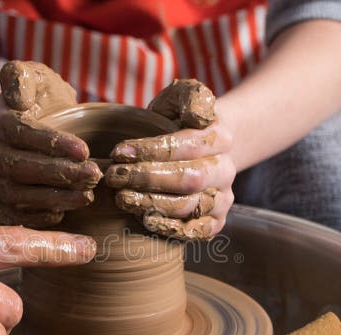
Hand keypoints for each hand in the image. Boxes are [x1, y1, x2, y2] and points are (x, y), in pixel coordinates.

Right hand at [0, 61, 102, 226]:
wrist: (25, 131)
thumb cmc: (38, 102)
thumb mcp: (35, 79)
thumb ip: (23, 77)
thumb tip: (16, 94)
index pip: (19, 132)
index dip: (52, 143)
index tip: (84, 151)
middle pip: (19, 167)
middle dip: (59, 174)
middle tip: (93, 176)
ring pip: (16, 195)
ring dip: (54, 198)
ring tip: (86, 195)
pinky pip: (11, 218)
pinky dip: (37, 218)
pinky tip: (63, 213)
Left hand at [104, 79, 234, 239]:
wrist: (202, 149)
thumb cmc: (180, 121)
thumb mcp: (182, 98)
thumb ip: (190, 96)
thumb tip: (199, 114)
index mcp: (220, 137)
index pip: (185, 145)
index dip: (150, 150)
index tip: (118, 152)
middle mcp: (226, 170)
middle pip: (188, 179)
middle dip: (147, 179)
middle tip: (114, 177)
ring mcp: (223, 198)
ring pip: (189, 207)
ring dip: (151, 204)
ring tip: (122, 198)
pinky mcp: (215, 221)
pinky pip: (196, 231)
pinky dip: (171, 229)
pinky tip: (145, 219)